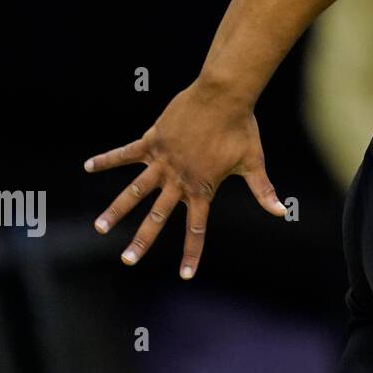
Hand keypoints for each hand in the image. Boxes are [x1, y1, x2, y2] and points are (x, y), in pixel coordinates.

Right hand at [84, 78, 285, 278]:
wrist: (224, 96)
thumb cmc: (241, 129)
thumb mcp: (253, 162)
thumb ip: (263, 190)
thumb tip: (283, 212)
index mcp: (202, 188)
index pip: (197, 228)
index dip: (192, 252)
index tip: (185, 275)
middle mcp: (179, 179)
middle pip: (158, 216)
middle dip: (142, 241)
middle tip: (127, 261)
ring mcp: (163, 161)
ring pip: (135, 191)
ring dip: (116, 209)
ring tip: (100, 227)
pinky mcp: (152, 141)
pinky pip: (125, 153)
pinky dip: (107, 160)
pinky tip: (88, 167)